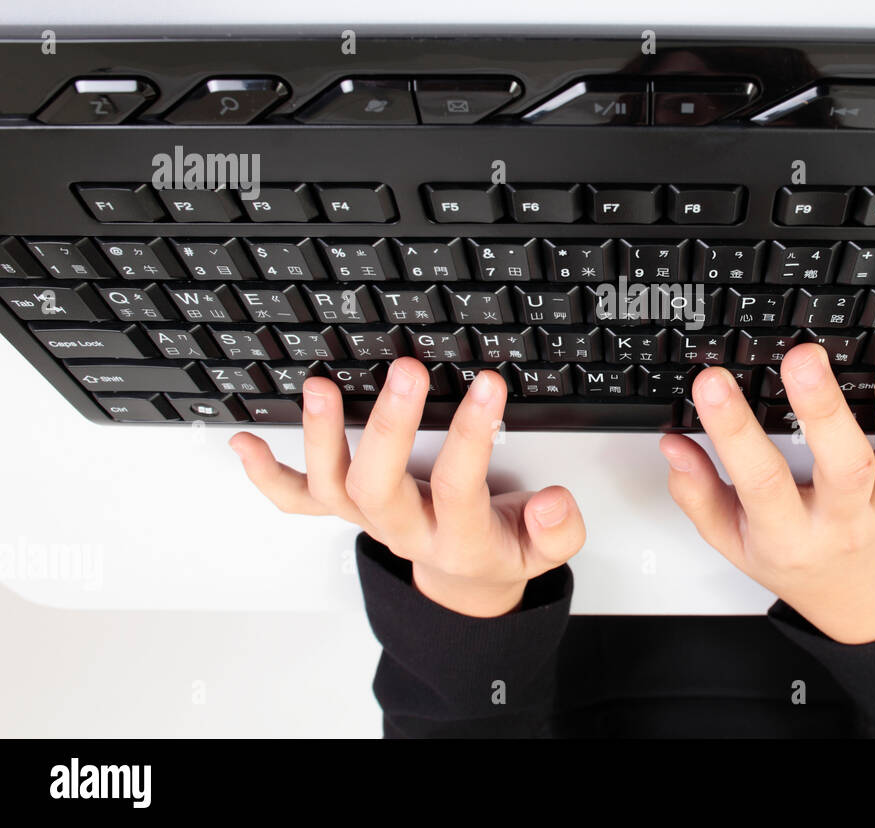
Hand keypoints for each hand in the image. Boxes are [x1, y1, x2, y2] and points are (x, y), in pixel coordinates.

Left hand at [228, 359, 585, 616]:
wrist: (466, 578)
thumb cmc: (501, 548)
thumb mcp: (545, 550)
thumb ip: (557, 529)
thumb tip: (552, 502)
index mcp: (458, 539)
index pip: (461, 488)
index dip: (473, 437)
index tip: (488, 385)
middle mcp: (404, 530)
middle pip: (379, 488)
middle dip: (389, 428)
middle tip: (406, 372)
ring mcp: (368, 519)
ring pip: (332, 488)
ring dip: (319, 439)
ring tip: (320, 387)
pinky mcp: (346, 509)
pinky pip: (296, 500)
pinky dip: (264, 475)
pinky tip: (243, 442)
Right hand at [658, 344, 874, 643]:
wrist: (849, 599)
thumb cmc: (791, 559)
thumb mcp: (731, 541)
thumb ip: (699, 495)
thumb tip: (674, 447)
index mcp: (788, 533)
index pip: (758, 481)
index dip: (732, 431)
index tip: (712, 384)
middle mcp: (842, 520)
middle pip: (842, 468)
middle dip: (823, 411)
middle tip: (803, 359)